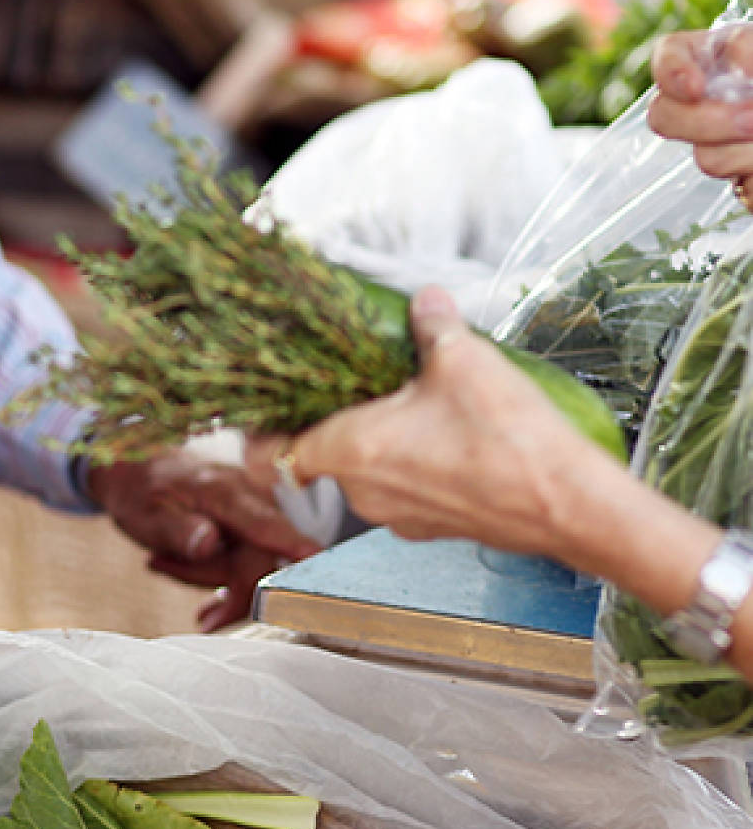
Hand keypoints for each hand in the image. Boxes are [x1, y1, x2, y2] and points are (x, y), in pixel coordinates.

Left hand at [87, 446, 322, 631]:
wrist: (135, 466)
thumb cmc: (139, 488)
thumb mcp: (145, 514)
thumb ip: (177, 531)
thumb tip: (209, 543)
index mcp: (222, 491)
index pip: (264, 524)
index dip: (291, 545)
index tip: (318, 559)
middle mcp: (246, 496)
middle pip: (257, 560)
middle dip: (220, 585)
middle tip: (170, 579)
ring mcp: (250, 509)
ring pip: (247, 564)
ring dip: (205, 574)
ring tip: (162, 558)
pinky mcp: (246, 521)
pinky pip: (241, 559)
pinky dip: (212, 572)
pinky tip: (182, 568)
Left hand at [282, 286, 624, 569]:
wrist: (570, 506)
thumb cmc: (508, 439)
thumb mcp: (464, 360)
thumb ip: (433, 327)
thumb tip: (425, 301)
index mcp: (351, 450)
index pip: (272, 456)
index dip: (259, 436)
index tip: (263, 414)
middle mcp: (364, 492)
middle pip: (320, 456)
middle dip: (332, 421)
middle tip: (354, 387)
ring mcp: (398, 517)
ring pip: (364, 474)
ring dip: (376, 441)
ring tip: (410, 404)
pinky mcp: (433, 527)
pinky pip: (402, 491)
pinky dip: (409, 464)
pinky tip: (445, 436)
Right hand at [648, 26, 752, 210]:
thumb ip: (749, 52)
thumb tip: (741, 66)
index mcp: (723, 58)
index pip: (672, 55)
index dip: (671, 71)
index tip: (694, 87)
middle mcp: (713, 100)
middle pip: (666, 116)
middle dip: (709, 122)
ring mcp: (723, 142)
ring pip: (706, 158)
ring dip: (747, 153)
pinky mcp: (744, 176)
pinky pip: (743, 186)